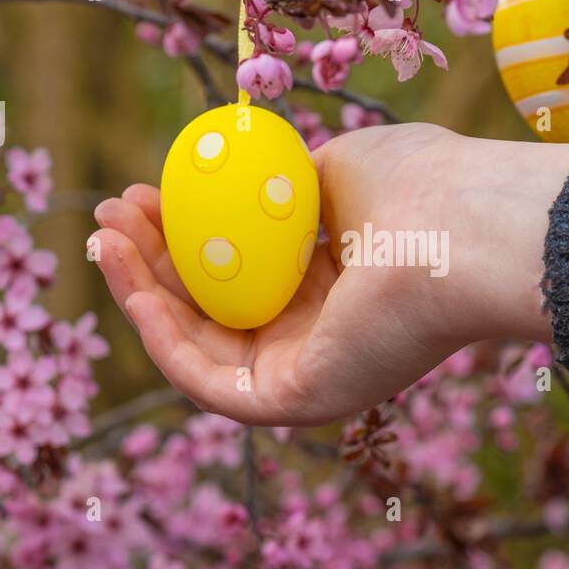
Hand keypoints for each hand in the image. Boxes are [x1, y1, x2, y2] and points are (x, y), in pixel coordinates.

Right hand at [92, 123, 568, 425]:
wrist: (465, 226)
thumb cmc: (420, 185)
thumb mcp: (338, 167)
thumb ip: (292, 179)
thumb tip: (250, 170)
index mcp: (339, 287)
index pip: (245, 272)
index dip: (189, 235)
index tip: (148, 190)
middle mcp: (323, 336)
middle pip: (214, 310)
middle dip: (155, 261)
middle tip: (112, 212)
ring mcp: (309, 374)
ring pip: (201, 345)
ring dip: (143, 292)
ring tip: (104, 233)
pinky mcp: (298, 400)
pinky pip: (207, 378)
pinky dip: (159, 332)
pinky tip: (128, 280)